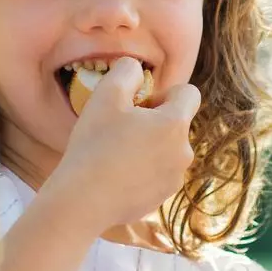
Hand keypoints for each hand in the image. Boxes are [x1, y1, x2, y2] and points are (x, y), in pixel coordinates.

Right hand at [48, 57, 199, 232]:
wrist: (82, 200)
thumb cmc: (94, 143)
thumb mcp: (106, 94)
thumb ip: (127, 71)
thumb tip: (136, 70)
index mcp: (175, 124)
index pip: (189, 94)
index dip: (164, 93)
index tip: (139, 105)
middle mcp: (183, 152)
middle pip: (177, 124)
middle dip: (154, 121)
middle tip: (121, 129)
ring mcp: (174, 178)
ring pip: (167, 150)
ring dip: (149, 146)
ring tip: (116, 154)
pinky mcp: (161, 199)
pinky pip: (157, 174)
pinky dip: (142, 171)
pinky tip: (116, 175)